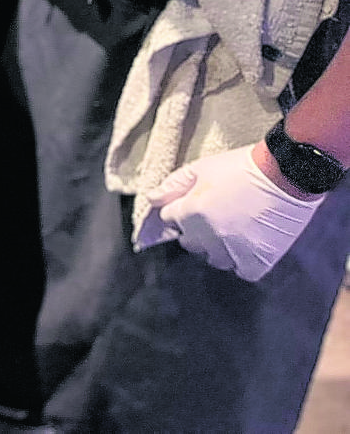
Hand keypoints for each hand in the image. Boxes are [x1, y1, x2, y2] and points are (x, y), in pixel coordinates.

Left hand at [139, 144, 324, 280]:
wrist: (285, 174)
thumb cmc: (241, 166)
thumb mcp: (201, 168)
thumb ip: (173, 185)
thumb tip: (152, 199)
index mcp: (191, 212)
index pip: (169, 220)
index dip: (179, 211)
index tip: (191, 205)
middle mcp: (208, 236)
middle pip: (189, 242)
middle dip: (194, 230)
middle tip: (213, 216)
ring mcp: (233, 250)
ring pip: (214, 259)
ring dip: (217, 248)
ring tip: (232, 231)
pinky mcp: (258, 260)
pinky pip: (242, 271)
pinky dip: (242, 262)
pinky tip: (247, 247)